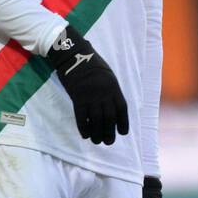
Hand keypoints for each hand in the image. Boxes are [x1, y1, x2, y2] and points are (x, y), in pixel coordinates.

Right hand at [45, 26, 129, 144]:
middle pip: (109, 118)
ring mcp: (91, 96)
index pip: (122, 109)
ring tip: (97, 141)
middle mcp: (104, 94)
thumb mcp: (108, 76)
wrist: (74, 55)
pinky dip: (84, 128)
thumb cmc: (92, 64)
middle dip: (110, 132)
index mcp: (114, 88)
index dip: (123, 123)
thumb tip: (112, 107)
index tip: (122, 133)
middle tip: (108, 142)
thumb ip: (111, 91)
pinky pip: (81, 117)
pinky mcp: (77, 98)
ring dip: (97, 133)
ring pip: (96, 120)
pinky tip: (85, 135)